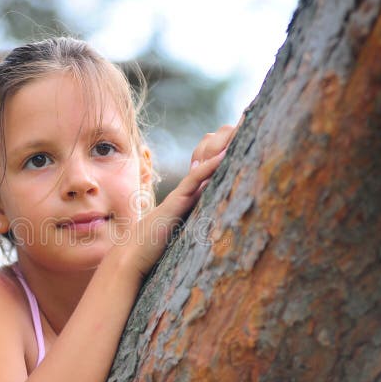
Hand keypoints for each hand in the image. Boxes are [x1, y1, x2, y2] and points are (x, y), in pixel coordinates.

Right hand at [124, 120, 240, 276]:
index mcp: (188, 200)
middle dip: (227, 144)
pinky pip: (195, 180)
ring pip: (204, 166)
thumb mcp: (180, 235)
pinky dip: (210, 167)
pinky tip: (225, 155)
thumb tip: (213, 234)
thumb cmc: (153, 250)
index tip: (243, 141)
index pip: (209, 173)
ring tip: (241, 129)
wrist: (132, 257)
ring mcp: (181, 196)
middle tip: (248, 124)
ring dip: (222, 148)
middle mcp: (186, 193)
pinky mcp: (177, 202)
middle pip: (208, 162)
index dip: (224, 156)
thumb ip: (192, 228)